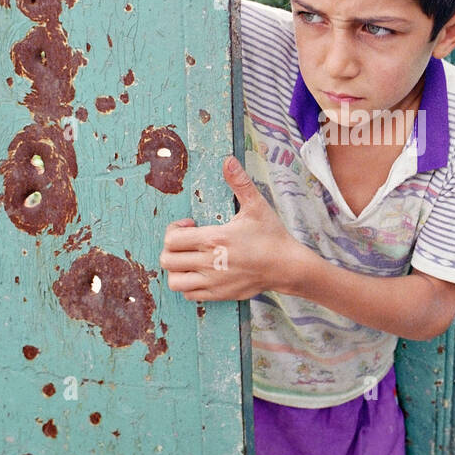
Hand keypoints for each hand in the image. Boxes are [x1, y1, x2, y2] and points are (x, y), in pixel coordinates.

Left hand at [160, 155, 296, 301]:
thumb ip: (239, 182)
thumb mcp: (256, 206)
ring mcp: (213, 282)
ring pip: (174, 281)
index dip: (174, 229)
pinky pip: (188, 294)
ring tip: (189, 259)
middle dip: (172, 248)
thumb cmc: (272, 235)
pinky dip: (188, 284)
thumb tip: (228, 160)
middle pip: (167, 260)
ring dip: (177, 269)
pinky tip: (201, 272)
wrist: (287, 266)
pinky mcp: (218, 295)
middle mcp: (210, 263)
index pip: (172, 239)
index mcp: (214, 239)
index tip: (189, 225)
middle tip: (187, 242)